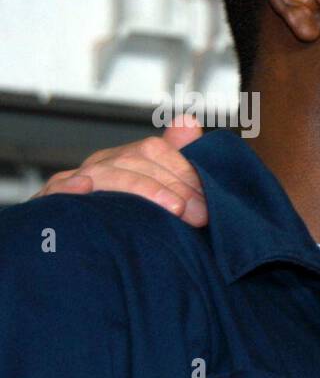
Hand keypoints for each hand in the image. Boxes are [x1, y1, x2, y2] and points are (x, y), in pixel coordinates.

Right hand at [32, 118, 207, 226]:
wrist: (85, 256)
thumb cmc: (127, 222)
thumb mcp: (159, 193)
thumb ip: (174, 159)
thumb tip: (187, 121)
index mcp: (123, 161)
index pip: (153, 150)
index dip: (184, 172)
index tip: (208, 200)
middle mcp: (99, 166)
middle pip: (133, 160)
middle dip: (174, 186)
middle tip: (201, 214)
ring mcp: (73, 182)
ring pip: (106, 173)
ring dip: (144, 189)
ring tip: (175, 208)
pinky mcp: (52, 201)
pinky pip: (57, 189)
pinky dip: (69, 187)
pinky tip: (85, 188)